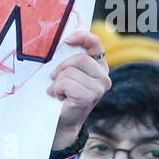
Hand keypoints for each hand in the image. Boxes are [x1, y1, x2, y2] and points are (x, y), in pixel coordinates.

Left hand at [47, 28, 110, 149]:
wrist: (61, 121)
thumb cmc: (62, 94)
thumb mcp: (66, 73)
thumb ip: (68, 58)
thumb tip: (56, 41)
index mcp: (99, 66)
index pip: (95, 43)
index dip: (82, 37)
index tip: (67, 41)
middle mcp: (103, 76)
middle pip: (80, 59)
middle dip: (62, 68)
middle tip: (55, 78)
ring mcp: (99, 88)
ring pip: (70, 72)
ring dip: (58, 82)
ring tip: (59, 91)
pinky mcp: (89, 97)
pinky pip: (66, 84)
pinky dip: (57, 89)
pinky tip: (59, 97)